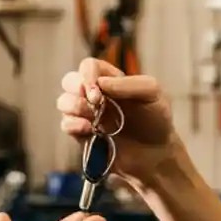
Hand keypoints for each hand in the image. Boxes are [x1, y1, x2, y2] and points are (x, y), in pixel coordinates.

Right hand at [57, 57, 177, 184]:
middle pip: (69, 81)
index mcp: (111, 80)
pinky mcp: (83, 135)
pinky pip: (66, 124)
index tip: (98, 91)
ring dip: (73, 106)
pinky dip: (73, 125)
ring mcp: (88, 115)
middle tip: (94, 102)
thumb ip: (128, 84)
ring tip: (92, 118)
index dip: (87, 75)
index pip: (88, 66)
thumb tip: (100, 83)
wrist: (156, 155)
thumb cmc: (156, 120)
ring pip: (63, 102)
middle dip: (75, 88)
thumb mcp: (151, 94)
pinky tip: (89, 130)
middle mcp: (96, 95)